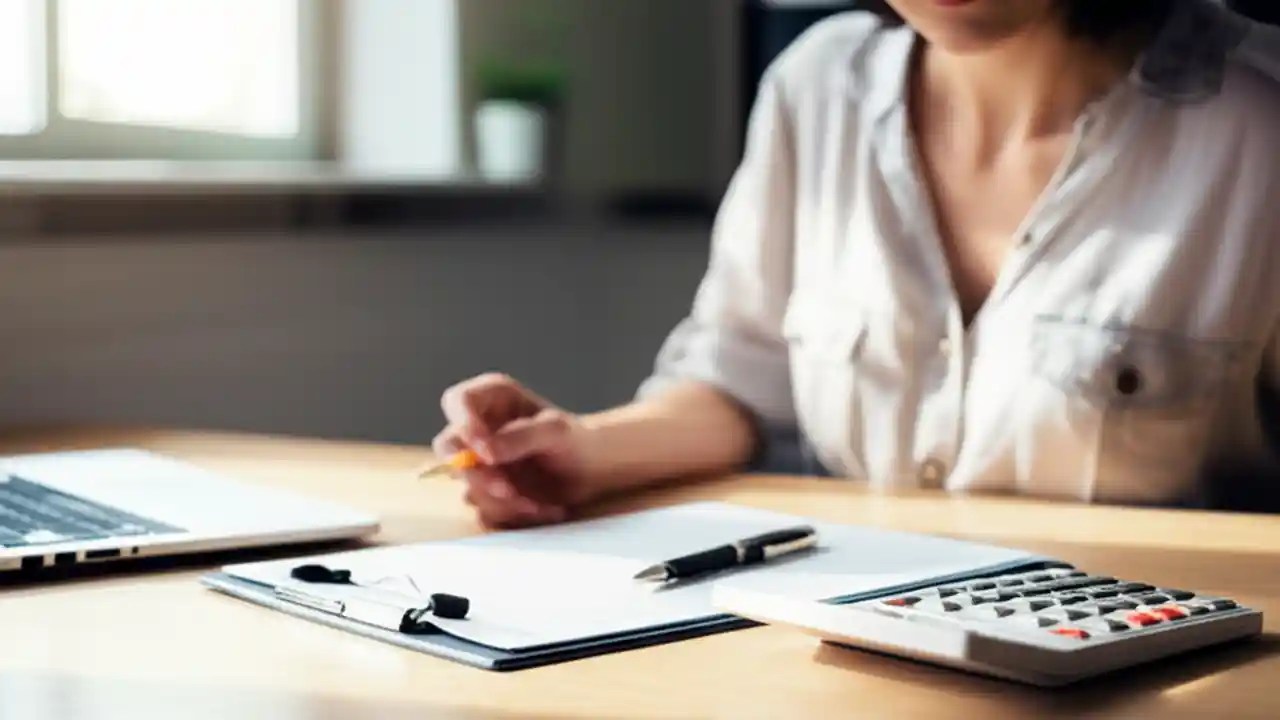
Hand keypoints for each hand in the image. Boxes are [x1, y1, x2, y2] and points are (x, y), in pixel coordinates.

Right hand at [434, 373, 595, 528]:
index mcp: (492, 399)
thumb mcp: (556, 431)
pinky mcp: (487, 492)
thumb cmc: (576, 440)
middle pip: (450, 449)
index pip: (457, 401)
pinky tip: (540, 509)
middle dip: (478, 475)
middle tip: (508, 489)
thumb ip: (522, 436)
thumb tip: (485, 452)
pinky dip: (512, 516)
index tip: (487, 452)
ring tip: (540, 502)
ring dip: (503, 502)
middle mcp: (479, 429)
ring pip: (468, 486)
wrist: (592, 473)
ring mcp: (480, 463)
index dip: (464, 425)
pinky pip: (484, 510)